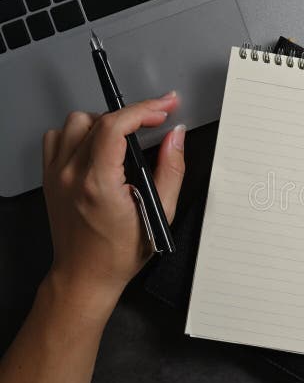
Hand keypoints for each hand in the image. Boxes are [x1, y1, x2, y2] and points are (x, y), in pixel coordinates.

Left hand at [41, 92, 185, 316]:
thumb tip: (176, 137)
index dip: (144, 110)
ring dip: (103, 123)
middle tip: (154, 122)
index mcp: (98, 183)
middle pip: (98, 119)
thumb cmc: (119, 252)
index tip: (163, 108)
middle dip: (131, 115)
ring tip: (124, 137)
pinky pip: (57, 137)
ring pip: (74, 122)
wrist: (86, 274)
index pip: (115, 126)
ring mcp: (56, 174)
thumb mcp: (159, 212)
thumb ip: (171, 169)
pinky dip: (78, 133)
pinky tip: (97, 146)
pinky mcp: (49, 177)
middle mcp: (71, 175)